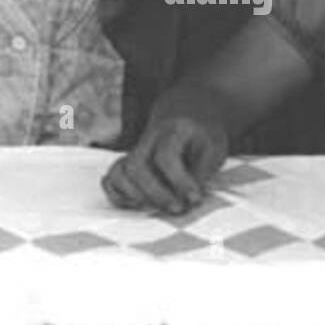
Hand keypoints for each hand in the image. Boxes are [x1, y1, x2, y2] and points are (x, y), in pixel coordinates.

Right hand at [101, 114, 227, 214]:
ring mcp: (135, 150)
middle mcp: (149, 138)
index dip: (179, 181)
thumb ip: (201, 172)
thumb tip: (190, 199)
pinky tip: (140, 204)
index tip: (195, 199)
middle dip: (156, 193)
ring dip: (137, 196)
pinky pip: (111, 179)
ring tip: (158, 209)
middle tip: (177, 208)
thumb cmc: (202, 136)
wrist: (187, 115)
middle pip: (137, 166)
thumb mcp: (214, 148)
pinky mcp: (127, 163)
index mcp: (174, 130)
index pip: (166, 155)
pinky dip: (119, 195)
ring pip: (121, 172)